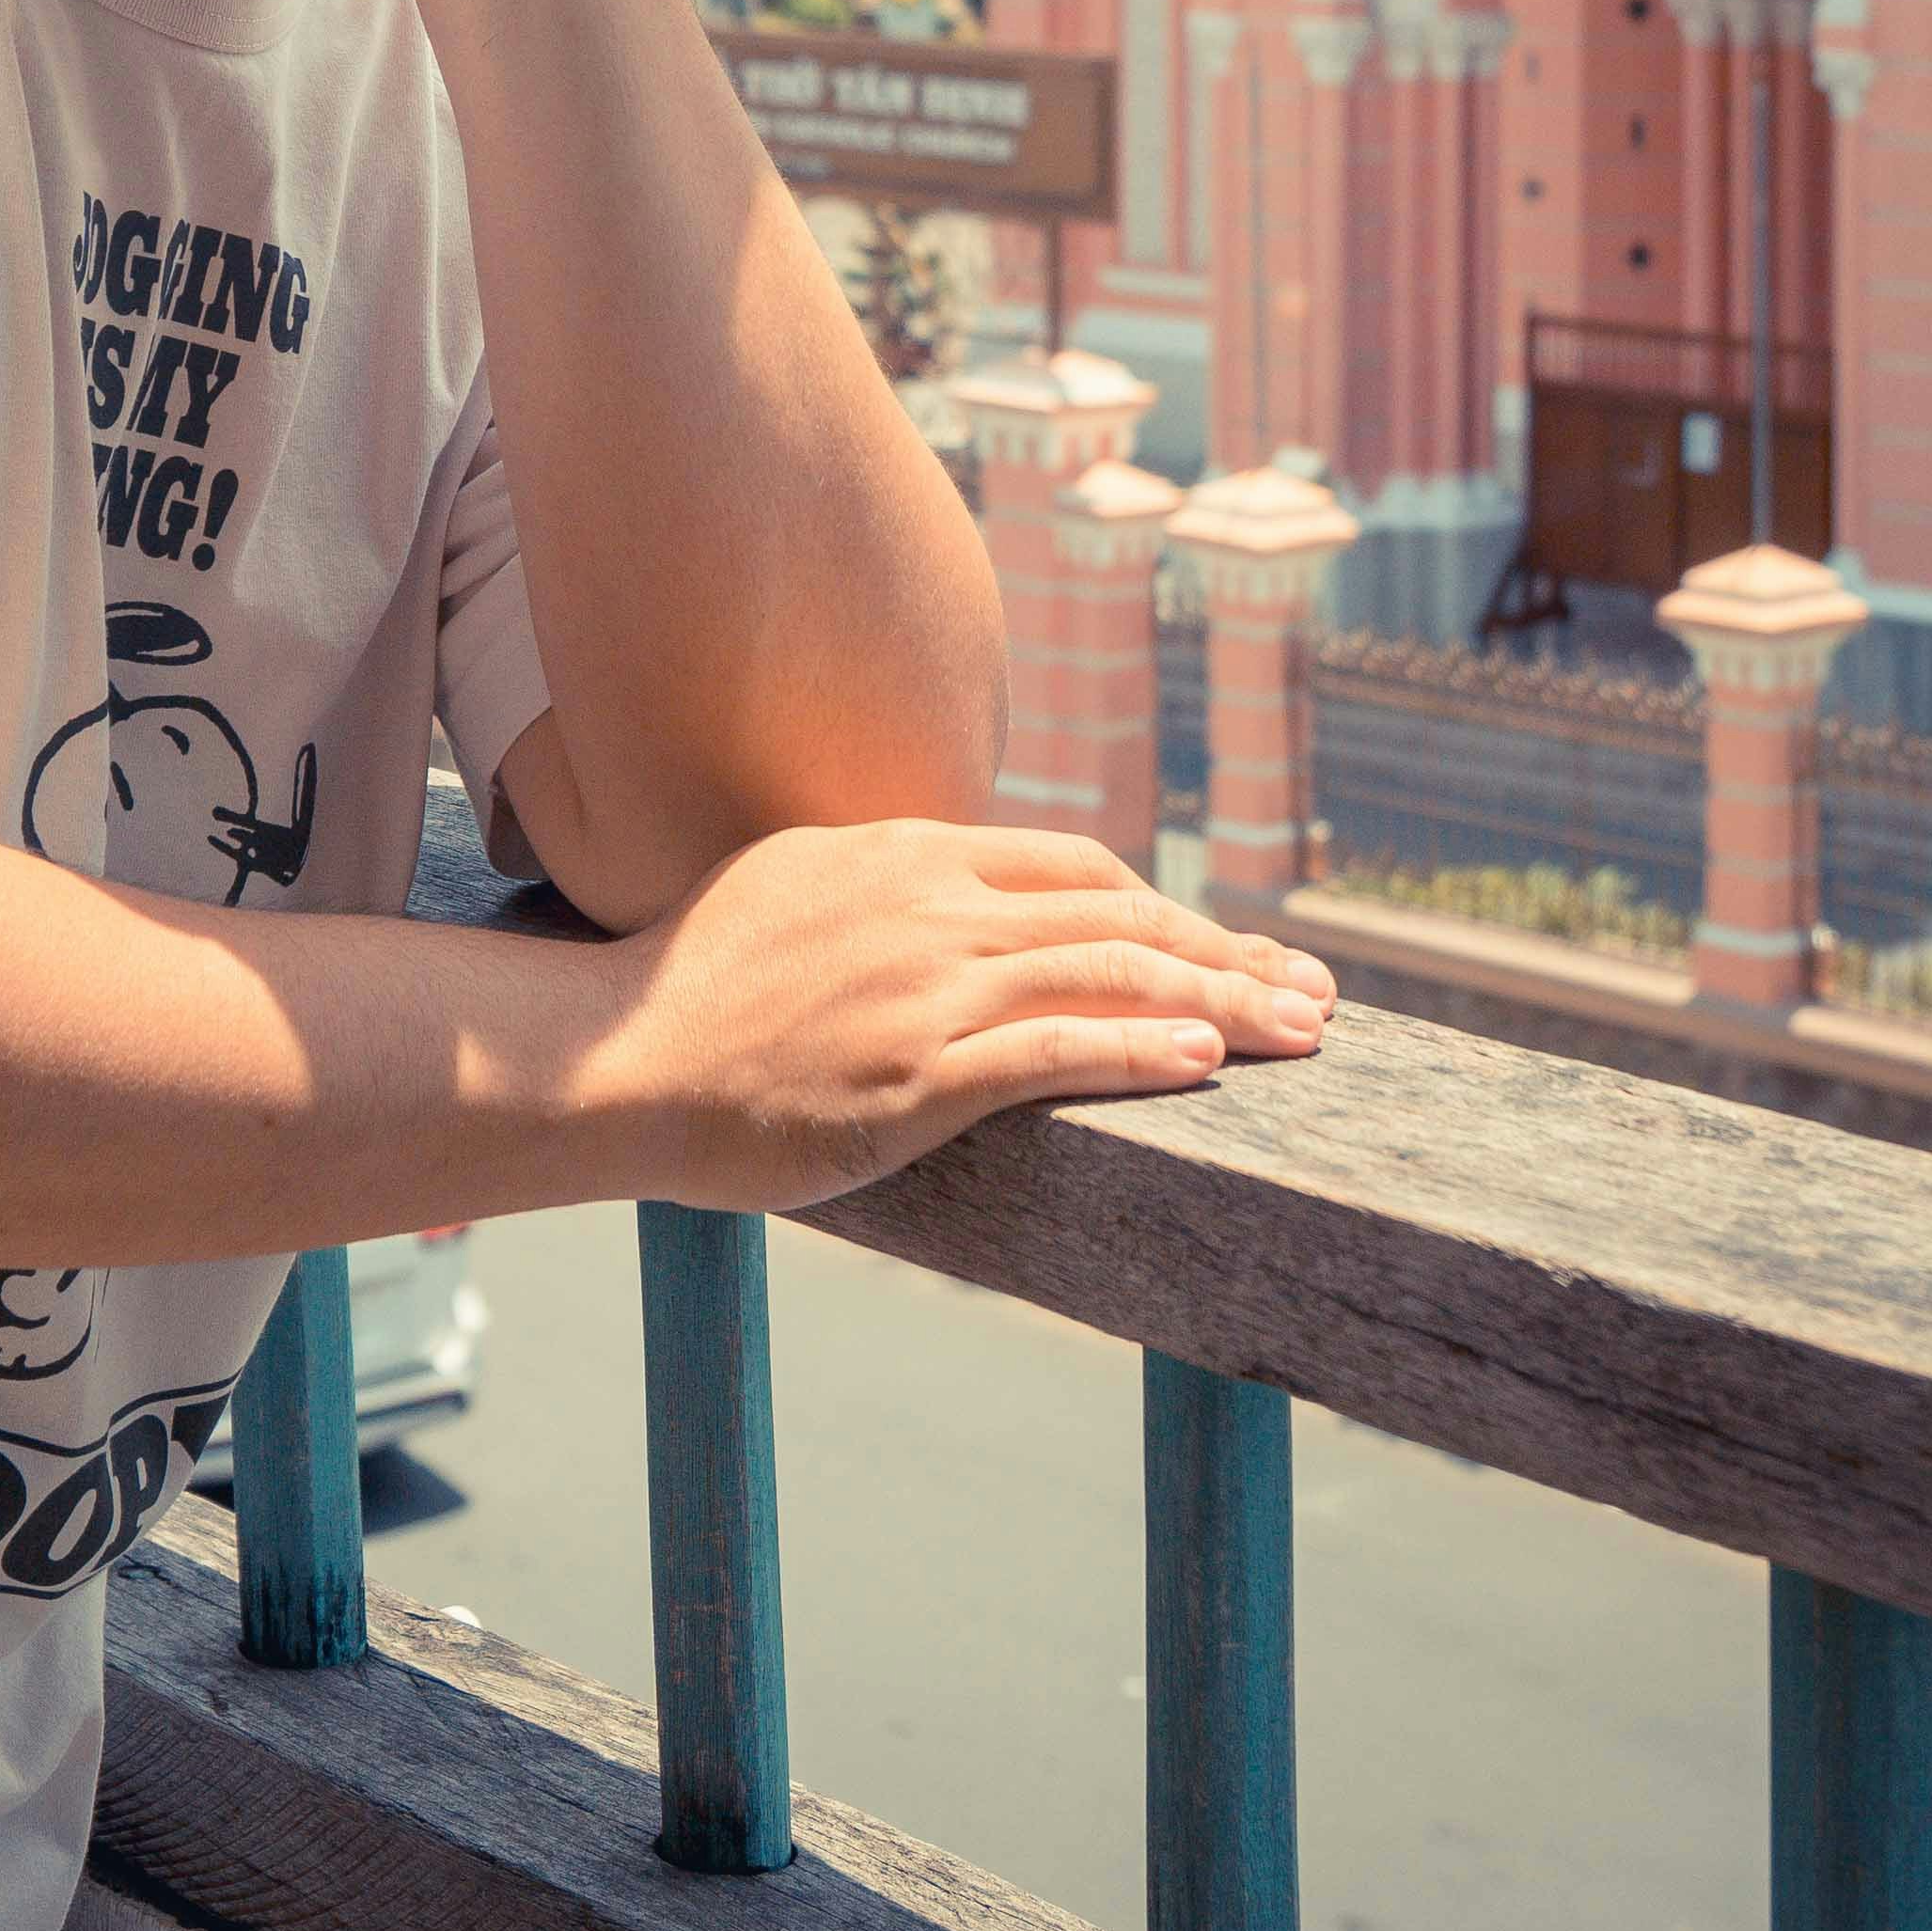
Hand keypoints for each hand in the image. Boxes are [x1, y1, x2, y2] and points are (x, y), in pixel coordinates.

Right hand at [581, 815, 1335, 1213]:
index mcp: (905, 855)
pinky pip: (1051, 1053)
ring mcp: (923, 989)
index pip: (1074, 866)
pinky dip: (1139, 1050)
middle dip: (1233, 954)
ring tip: (1303, 1031)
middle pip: (1119, 916)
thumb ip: (886, 890)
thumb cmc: (692, 988)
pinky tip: (1206, 1061)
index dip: (1167, 908)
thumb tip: (956, 904)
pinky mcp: (912, 1075)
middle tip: (1318, 993)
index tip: (1228, 947)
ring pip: (1109, 979)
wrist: (613, 1058)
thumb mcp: (796, 890)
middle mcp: (928, 906)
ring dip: (1224, 1003)